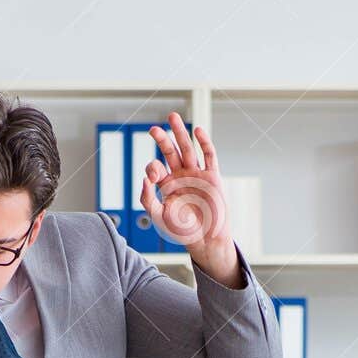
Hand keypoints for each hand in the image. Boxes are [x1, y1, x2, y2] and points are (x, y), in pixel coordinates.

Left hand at [141, 111, 240, 285]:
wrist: (205, 240)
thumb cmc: (182, 231)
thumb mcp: (158, 216)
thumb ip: (147, 198)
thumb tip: (144, 178)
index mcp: (167, 184)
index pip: (156, 167)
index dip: (153, 167)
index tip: (153, 176)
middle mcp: (181, 176)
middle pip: (170, 151)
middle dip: (162, 139)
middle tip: (153, 129)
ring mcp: (197, 174)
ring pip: (188, 148)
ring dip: (180, 133)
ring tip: (172, 117)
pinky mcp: (212, 176)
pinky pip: (209, 155)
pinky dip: (204, 142)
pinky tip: (197, 130)